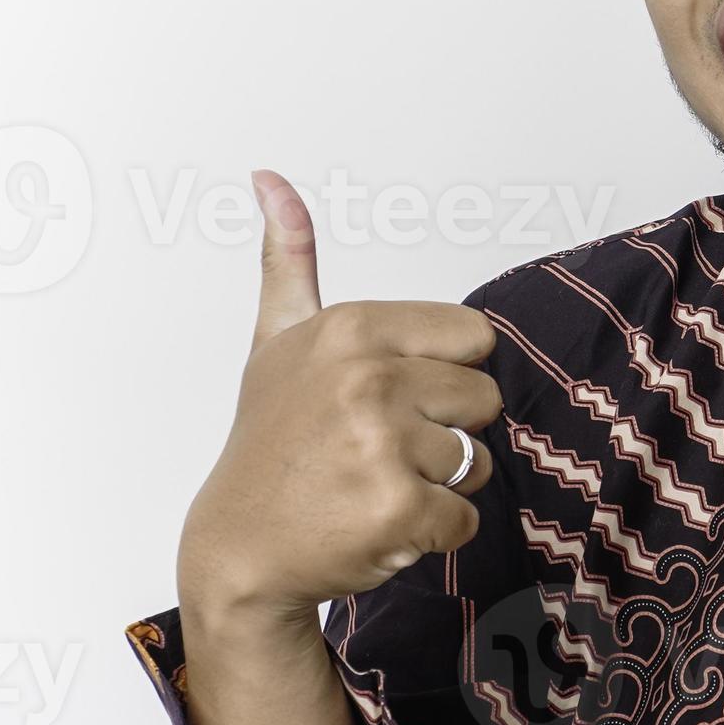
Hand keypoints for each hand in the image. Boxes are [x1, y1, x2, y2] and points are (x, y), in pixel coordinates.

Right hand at [175, 170, 502, 631]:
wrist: (240, 547)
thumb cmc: (270, 444)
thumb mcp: (276, 340)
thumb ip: (291, 258)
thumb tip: (270, 177)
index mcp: (351, 328)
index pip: (473, 338)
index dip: (442, 375)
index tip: (390, 398)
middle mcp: (366, 377)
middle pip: (483, 399)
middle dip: (445, 432)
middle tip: (379, 451)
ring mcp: (381, 445)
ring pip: (477, 460)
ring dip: (438, 485)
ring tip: (374, 485)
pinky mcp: (397, 509)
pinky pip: (465, 517)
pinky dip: (432, 532)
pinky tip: (378, 524)